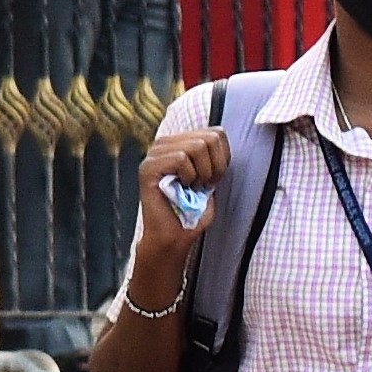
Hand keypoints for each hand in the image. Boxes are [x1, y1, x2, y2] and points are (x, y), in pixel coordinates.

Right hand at [132, 126, 230, 273]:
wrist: (172, 239)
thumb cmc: (190, 213)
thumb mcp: (209, 179)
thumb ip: (213, 155)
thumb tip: (218, 137)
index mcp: (179, 143)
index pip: (217, 132)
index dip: (223, 159)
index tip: (213, 180)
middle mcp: (164, 144)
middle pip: (210, 137)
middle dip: (215, 167)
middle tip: (203, 186)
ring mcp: (154, 154)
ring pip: (197, 145)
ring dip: (202, 173)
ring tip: (191, 188)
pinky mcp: (148, 167)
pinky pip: (181, 158)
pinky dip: (188, 177)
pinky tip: (181, 189)